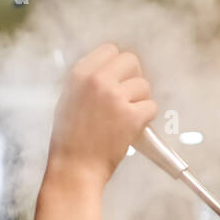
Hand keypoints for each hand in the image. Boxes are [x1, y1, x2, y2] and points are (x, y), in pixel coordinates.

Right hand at [47, 43, 156, 184]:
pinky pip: (151, 107)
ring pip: (143, 86)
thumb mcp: (68, 100)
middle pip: (131, 61)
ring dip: (139, 102)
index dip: (117, 66)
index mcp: (79, 75)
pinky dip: (145, 119)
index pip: (110, 50)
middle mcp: (97, 81)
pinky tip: (132, 129)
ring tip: (125, 119)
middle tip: (128, 97)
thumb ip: (88, 82)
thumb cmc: (69, 141)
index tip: (118, 79)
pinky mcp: (131, 116)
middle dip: (133, 78)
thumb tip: (111, 71)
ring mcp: (115, 97)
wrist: (74, 170)